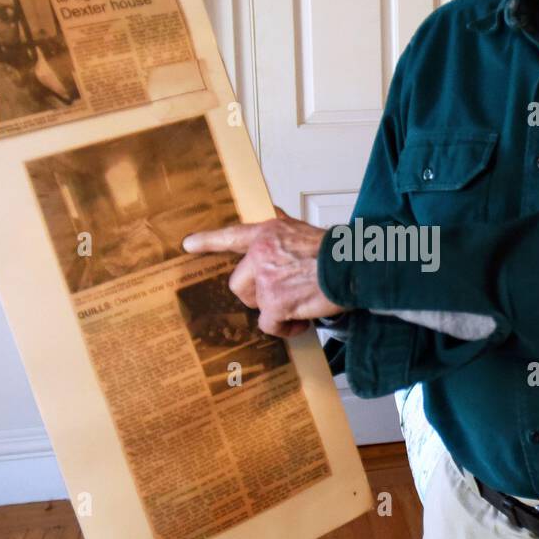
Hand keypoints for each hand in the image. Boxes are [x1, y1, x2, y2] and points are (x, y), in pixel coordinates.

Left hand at [181, 207, 349, 337]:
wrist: (350, 266)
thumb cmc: (335, 252)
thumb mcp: (303, 230)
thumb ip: (284, 227)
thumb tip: (276, 210)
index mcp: (267, 234)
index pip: (232, 236)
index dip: (208, 241)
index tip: (188, 244)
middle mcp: (260, 254)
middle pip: (239, 284)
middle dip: (258, 296)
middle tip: (283, 296)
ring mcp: (266, 279)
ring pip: (258, 306)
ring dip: (277, 312)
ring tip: (300, 306)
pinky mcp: (275, 302)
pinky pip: (270, 324)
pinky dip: (286, 328)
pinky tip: (302, 320)